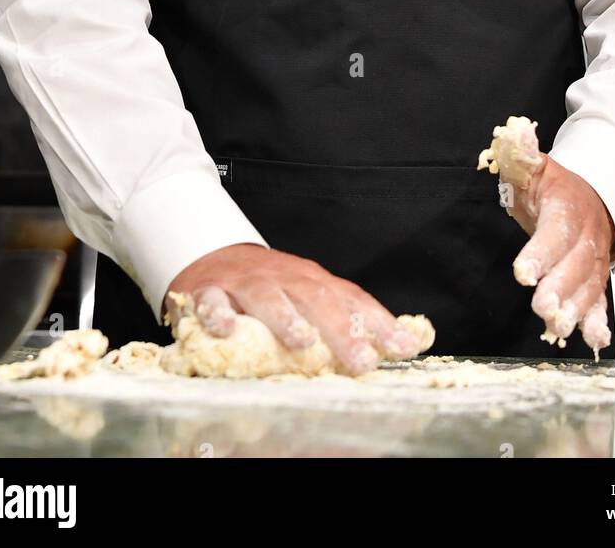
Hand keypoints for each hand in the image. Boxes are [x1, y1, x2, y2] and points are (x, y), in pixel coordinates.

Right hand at [163, 244, 424, 374]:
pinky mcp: (210, 289)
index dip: (379, 322)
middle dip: (341, 329)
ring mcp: (248, 282)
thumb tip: (399, 343)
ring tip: (302, 341)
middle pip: (316, 299)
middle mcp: (285, 278)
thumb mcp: (308, 295)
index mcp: (312, 281)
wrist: (214, 254)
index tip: (404, 346)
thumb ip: (343, 317)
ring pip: (269, 296)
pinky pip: (213, 301)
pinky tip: (228, 329)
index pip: (352, 299)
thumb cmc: (270, 284)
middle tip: (361, 359)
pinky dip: (220, 314)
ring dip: (286, 317)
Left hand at [506, 155, 614, 352]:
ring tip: (559, 327)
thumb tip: (514, 133)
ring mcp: (596, 258)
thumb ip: (523, 153)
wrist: (598, 192)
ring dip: (576, 309)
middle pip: (575, 264)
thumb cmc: (557, 184)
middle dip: (560, 288)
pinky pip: (601, 299)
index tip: (522, 272)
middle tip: (542, 309)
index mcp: (567, 207)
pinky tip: (595, 340)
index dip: (541, 253)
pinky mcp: (598, 277)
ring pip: (589, 286)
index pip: (555, 231)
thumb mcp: (536, 166)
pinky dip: (599, 320)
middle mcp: (587, 235)